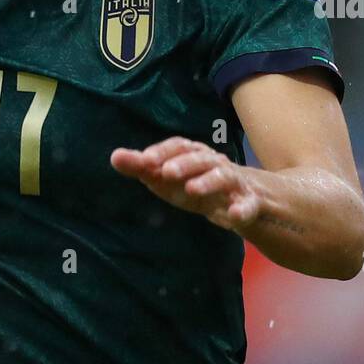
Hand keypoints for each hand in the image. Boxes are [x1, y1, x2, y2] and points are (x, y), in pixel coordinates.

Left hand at [110, 136, 261, 231]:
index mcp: (194, 154)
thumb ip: (142, 168)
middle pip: (201, 158)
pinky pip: (248, 205)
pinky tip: (233, 216)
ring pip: (223, 177)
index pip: (179, 147)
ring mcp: (233, 183)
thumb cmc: (194, 184)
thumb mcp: (167, 178)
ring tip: (191, 189)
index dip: (162, 152)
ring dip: (208, 182)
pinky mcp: (248, 203)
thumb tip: (115, 156)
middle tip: (166, 172)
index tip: (145, 160)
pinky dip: (242, 210)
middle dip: (184, 163)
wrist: (240, 198)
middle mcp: (214, 164)